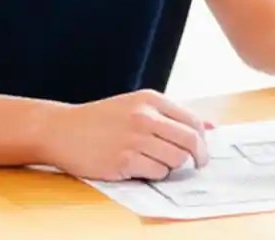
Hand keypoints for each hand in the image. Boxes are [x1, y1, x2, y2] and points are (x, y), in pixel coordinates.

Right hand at [38, 89, 209, 180]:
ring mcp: (134, 139)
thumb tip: (211, 126)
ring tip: (155, 162)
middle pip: (190, 142)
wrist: (62, 130)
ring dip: (171, 166)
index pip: (193, 121)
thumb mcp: (137, 106)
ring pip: (175, 160)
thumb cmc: (102, 119)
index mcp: (151, 100)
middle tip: (197, 165)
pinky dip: (154, 174)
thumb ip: (172, 116)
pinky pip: (156, 173)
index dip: (203, 140)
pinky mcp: (123, 161)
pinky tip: (139, 167)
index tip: (201, 150)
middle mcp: (145, 117)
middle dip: (198, 157)